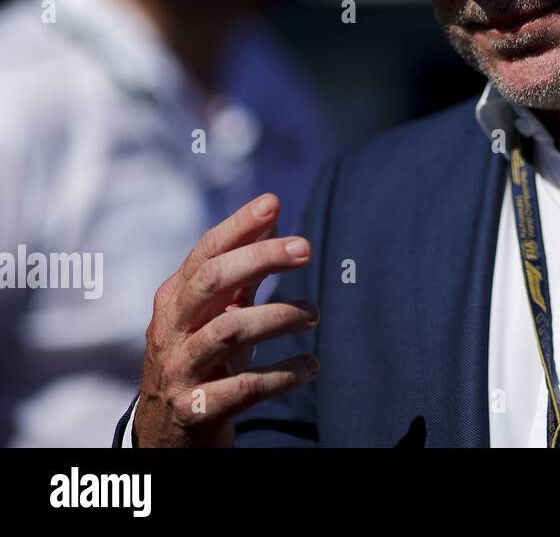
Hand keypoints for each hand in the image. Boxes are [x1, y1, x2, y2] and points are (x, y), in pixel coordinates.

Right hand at [133, 193, 319, 446]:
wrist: (167, 435)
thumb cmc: (202, 359)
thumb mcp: (216, 313)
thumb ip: (242, 268)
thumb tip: (272, 211)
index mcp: (175, 300)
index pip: (205, 253)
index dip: (238, 227)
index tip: (273, 202)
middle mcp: (170, 331)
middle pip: (211, 282)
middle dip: (260, 258)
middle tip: (307, 247)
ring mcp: (179, 371)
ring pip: (228, 331)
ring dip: (279, 316)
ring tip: (314, 314)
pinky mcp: (195, 411)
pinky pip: (245, 388)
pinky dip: (284, 374)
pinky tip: (311, 366)